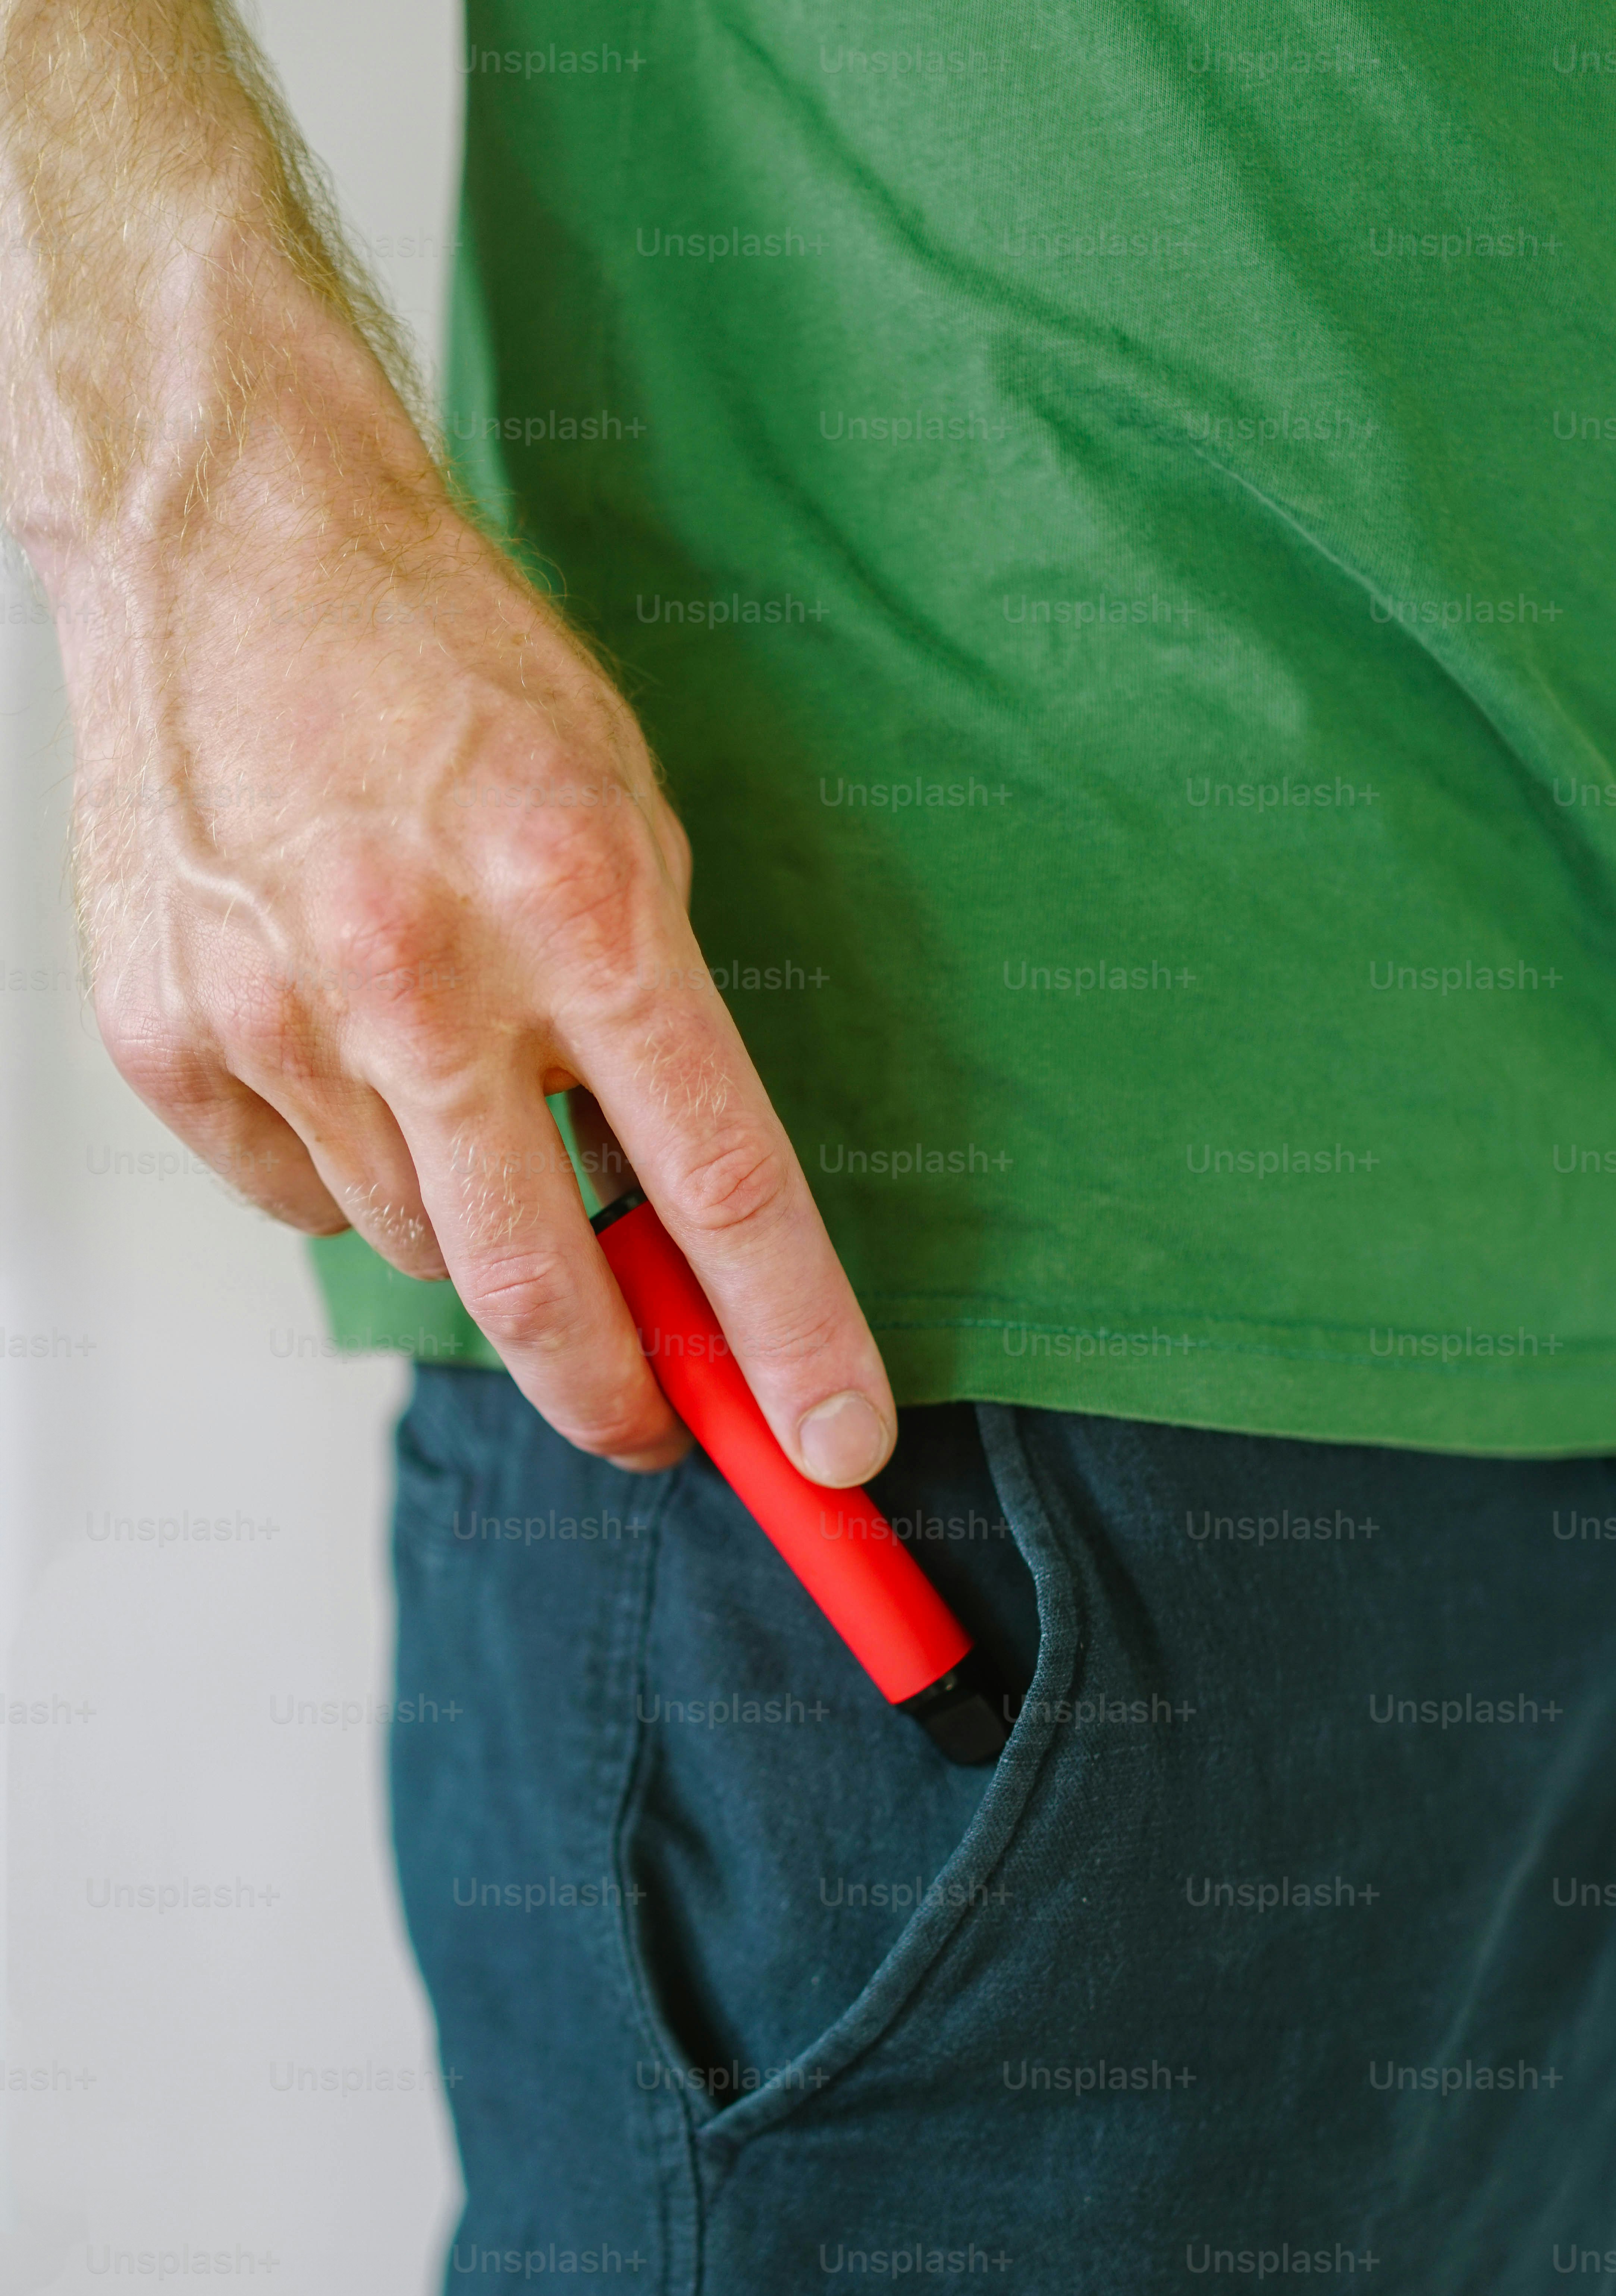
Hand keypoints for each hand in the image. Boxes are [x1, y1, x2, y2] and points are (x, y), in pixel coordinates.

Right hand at [58, 438, 895, 1481]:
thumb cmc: (448, 671)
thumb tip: (659, 1214)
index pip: (713, 1179)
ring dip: (471, 1221)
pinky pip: (300, 1194)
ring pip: (414, 1245)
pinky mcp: (168, 1037)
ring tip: (458, 1086)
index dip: (786, 1334)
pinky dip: (352, 1164)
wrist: (226, 545)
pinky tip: (349, 1053)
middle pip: (538, 1283)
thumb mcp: (619, 812)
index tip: (835, 1444)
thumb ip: (649, 1020)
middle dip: (615, 1393)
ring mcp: (274, 1013)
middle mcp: (418, 973)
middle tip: (653, 1424)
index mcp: (573, 900)